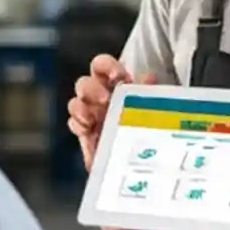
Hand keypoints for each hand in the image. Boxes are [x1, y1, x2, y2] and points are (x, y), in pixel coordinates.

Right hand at [66, 54, 156, 169]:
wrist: (143, 163)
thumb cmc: (151, 130)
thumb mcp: (155, 108)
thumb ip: (150, 92)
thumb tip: (149, 77)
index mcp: (118, 85)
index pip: (103, 66)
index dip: (105, 66)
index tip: (117, 75)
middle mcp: (101, 97)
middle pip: (85, 83)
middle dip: (92, 89)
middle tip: (105, 100)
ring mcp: (91, 116)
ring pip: (75, 103)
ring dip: (81, 108)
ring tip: (91, 120)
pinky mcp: (85, 134)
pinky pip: (74, 124)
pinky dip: (79, 125)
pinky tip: (88, 130)